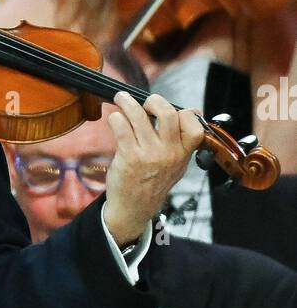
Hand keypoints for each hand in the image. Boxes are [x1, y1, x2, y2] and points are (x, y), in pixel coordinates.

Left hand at [102, 92, 203, 246]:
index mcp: (183, 154)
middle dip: (154, 101)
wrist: (134, 208)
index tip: (173, 110)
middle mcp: (168, 153)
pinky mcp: (129, 157)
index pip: (194, 127)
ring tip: (121, 98)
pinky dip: (116, 118)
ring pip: (139, 116)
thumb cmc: (153, 182)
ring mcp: (149, 155)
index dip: (185, 113)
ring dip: (127, 102)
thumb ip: (182, 140)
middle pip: (167, 114)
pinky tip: (114, 118)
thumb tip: (192, 110)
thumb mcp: (176, 165)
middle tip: (144, 102)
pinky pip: (121, 127)